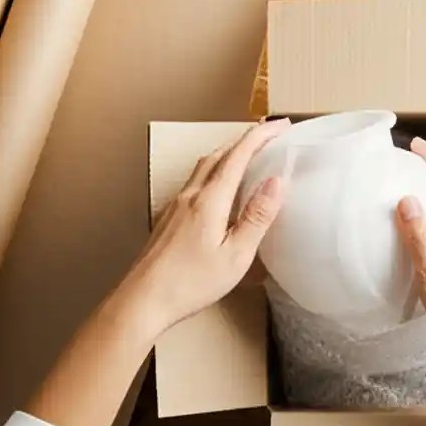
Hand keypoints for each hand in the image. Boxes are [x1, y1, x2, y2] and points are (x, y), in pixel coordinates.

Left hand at [114, 119, 289, 336]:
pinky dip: (214, 171)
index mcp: (210, 200)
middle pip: (220, 154)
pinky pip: (194, 182)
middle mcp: (190, 196)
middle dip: (247, 140)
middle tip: (271, 136)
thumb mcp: (235, 255)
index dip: (262, 135)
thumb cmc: (189, 283)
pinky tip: (219, 188)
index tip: (282, 125)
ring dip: (228, 153)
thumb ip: (257, 216)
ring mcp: (176, 205)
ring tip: (249, 154)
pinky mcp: (169, 218)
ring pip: (204, 166)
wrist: (143, 300)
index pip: (240, 155)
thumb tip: (277, 182)